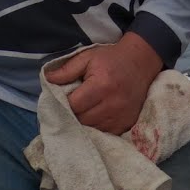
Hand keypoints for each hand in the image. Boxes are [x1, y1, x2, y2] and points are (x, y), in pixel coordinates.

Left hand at [44, 33, 163, 134]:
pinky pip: (106, 132)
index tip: (63, 99)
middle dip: (73, 114)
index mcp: (101, 86)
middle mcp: (113, 104)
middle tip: (73, 105)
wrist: (142, 61)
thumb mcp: (88, 57)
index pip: (72, 106)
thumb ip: (67, 70)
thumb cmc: (112, 59)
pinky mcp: (128, 122)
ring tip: (85, 111)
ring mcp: (122, 115)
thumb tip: (47, 80)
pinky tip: (97, 116)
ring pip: (92, 129)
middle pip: (81, 120)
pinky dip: (98, 127)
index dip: (63, 104)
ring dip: (85, 122)